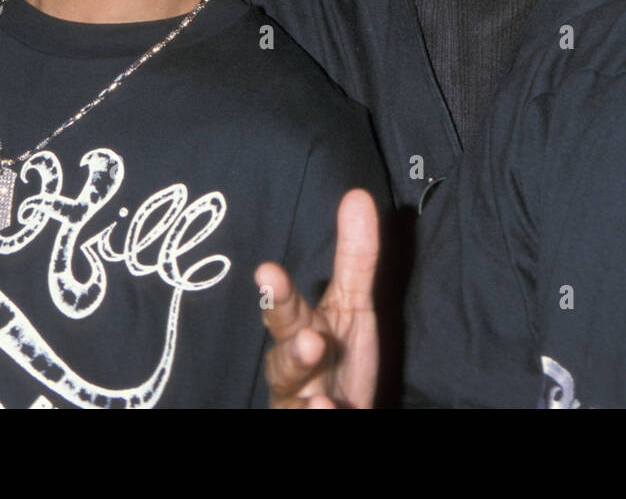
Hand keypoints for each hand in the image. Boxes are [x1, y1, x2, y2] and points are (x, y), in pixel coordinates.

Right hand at [256, 189, 378, 408]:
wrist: (342, 410)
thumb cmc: (339, 357)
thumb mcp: (353, 306)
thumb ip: (354, 258)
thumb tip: (358, 195)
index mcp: (301, 332)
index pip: (286, 312)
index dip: (278, 295)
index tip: (268, 271)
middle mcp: (294, 373)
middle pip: (283, 364)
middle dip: (292, 353)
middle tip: (310, 341)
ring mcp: (300, 407)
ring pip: (292, 406)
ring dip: (307, 404)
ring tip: (323, 400)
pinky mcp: (314, 427)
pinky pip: (316, 431)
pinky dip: (323, 423)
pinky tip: (331, 413)